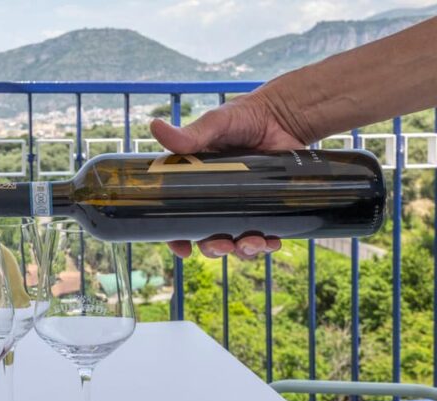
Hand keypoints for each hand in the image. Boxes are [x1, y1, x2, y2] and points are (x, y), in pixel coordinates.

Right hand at [150, 92, 305, 258]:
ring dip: (243, 250)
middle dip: (214, 248)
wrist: (283, 113)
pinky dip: (268, 243)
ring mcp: (243, 204)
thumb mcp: (215, 125)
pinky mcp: (268, 205)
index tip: (183, 249)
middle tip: (223, 245)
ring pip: (237, 240)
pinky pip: (265, 233)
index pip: (180, 217)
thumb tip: (155, 127)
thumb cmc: (243, 117)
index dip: (178, 238)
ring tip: (252, 243)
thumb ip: (190, 134)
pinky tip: (272, 241)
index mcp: (196, 183)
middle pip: (208, 237)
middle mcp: (217, 199)